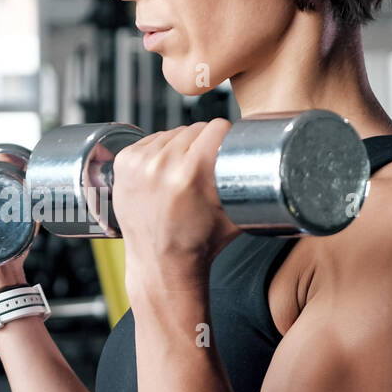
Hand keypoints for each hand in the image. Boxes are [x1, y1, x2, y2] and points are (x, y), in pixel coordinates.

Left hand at [109, 120, 241, 289]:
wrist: (161, 264)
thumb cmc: (199, 244)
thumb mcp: (236, 214)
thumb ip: (251, 183)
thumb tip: (267, 157)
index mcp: (192, 173)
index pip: (216, 127)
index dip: (225, 137)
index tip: (224, 149)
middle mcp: (162, 165)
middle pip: (194, 129)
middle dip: (202, 144)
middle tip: (203, 169)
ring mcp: (139, 163)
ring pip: (171, 133)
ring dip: (180, 147)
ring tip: (182, 174)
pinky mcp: (124, 163)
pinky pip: (150, 141)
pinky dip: (158, 152)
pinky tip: (163, 173)